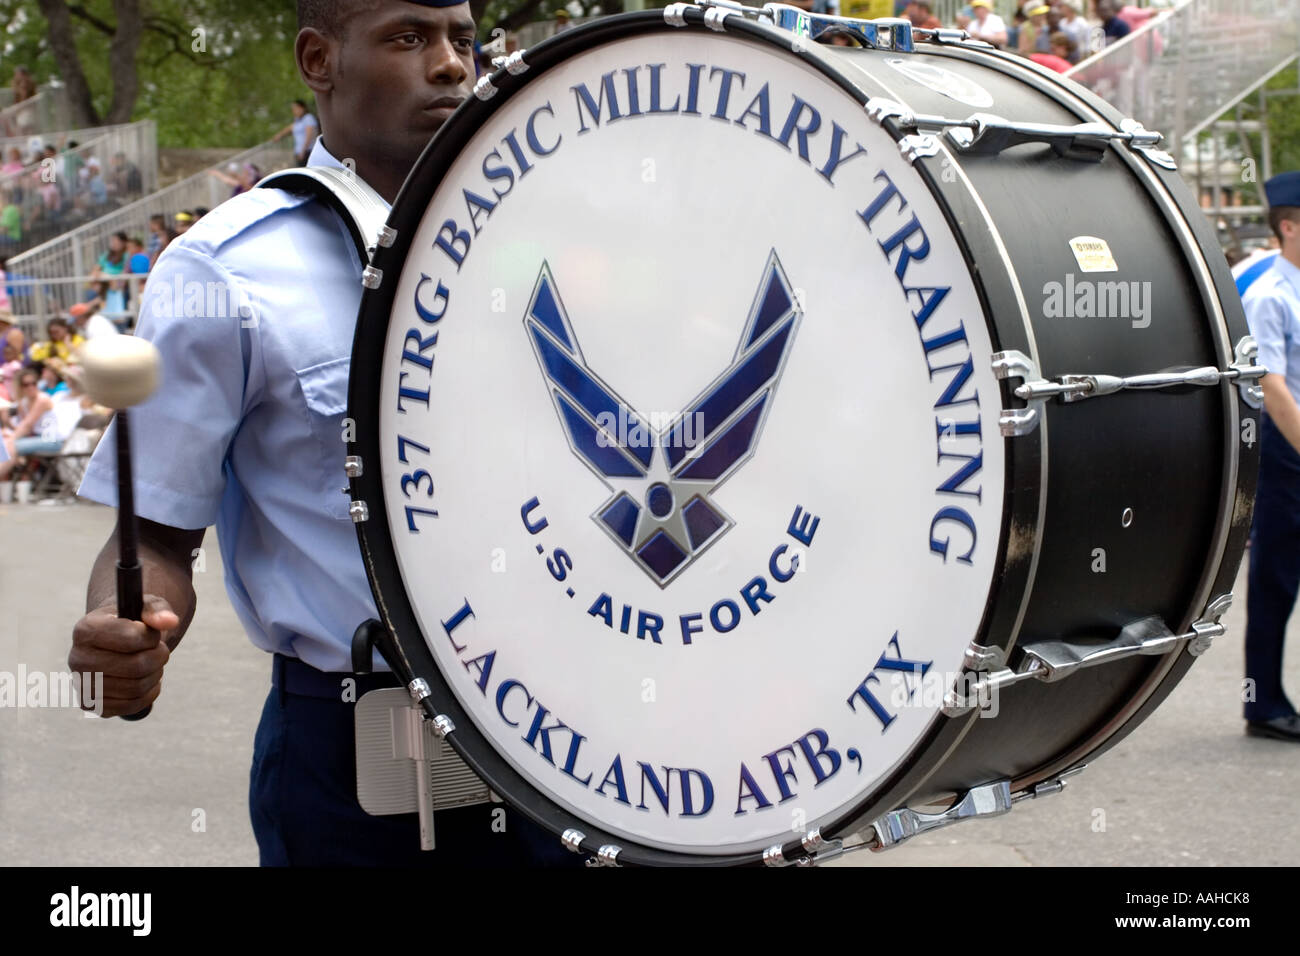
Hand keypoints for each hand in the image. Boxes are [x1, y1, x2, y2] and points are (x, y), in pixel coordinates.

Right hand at [69, 595, 179, 716]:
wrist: (114, 642)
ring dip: (156, 675)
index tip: (152, 634)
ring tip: (153, 663)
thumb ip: (156, 610)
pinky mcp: (91, 704)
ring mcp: (81, 684)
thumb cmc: (131, 621)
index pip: (131, 638)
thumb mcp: (144, 607)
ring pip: (136, 688)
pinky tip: (147, 679)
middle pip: (136, 666)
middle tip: (161, 651)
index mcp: (86, 629)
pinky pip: (131, 706)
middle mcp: (77, 658)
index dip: (151, 637)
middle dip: (159, 657)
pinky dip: (149, 693)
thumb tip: (170, 621)